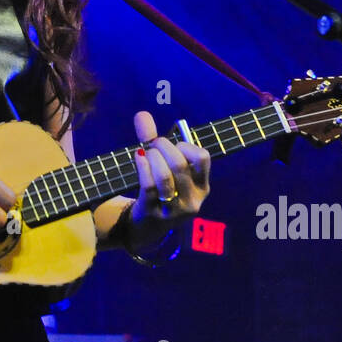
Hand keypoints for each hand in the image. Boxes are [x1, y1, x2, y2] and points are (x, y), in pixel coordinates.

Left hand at [129, 110, 210, 232]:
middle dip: (164, 147)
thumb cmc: (161, 190)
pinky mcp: (154, 213)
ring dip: (153, 158)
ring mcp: (174, 209)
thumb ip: (153, 139)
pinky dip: (143, 167)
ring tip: (146, 152)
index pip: (202, 158)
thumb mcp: (165, 167)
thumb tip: (141, 114)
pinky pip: (149, 187)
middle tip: (154, 144)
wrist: (149, 226)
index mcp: (202, 186)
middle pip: (180, 165)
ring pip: (165, 177)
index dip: (186, 145)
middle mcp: (192, 199)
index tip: (174, 144)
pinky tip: (138, 157)